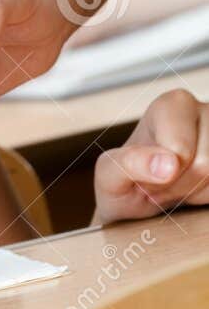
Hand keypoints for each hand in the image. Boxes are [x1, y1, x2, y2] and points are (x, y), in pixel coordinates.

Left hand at [94, 89, 208, 223]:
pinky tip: (194, 190)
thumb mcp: (109, 175)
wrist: (138, 203)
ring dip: (195, 195)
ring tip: (176, 187)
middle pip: (205, 165)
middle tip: (160, 185)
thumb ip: (130, 164)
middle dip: (178, 187)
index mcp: (173, 105)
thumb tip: (167, 164)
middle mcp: (205, 112)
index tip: (145, 174)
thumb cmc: (124, 182)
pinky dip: (208, 198)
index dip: (160, 173)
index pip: (180, 149)